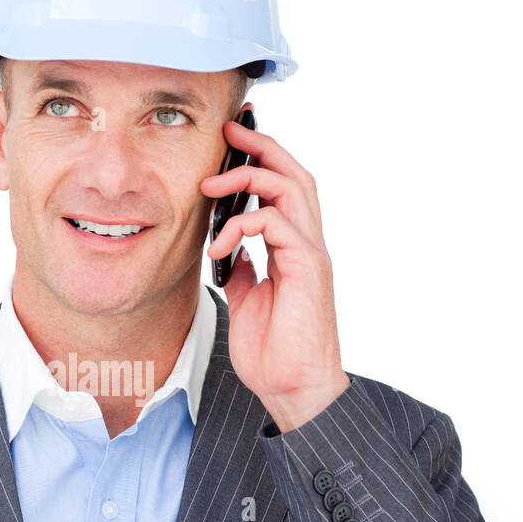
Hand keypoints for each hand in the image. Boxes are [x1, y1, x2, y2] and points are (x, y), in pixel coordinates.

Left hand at [202, 108, 349, 431]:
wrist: (294, 390)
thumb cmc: (274, 353)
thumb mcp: (246, 299)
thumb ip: (242, 268)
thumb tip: (227, 247)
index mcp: (294, 249)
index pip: (284, 189)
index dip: (262, 159)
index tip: (231, 141)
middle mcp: (308, 245)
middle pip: (295, 173)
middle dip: (262, 146)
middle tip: (228, 131)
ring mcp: (310, 254)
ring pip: (292, 187)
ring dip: (250, 175)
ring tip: (212, 183)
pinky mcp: (307, 268)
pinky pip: (276, 223)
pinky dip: (241, 225)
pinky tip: (218, 247)